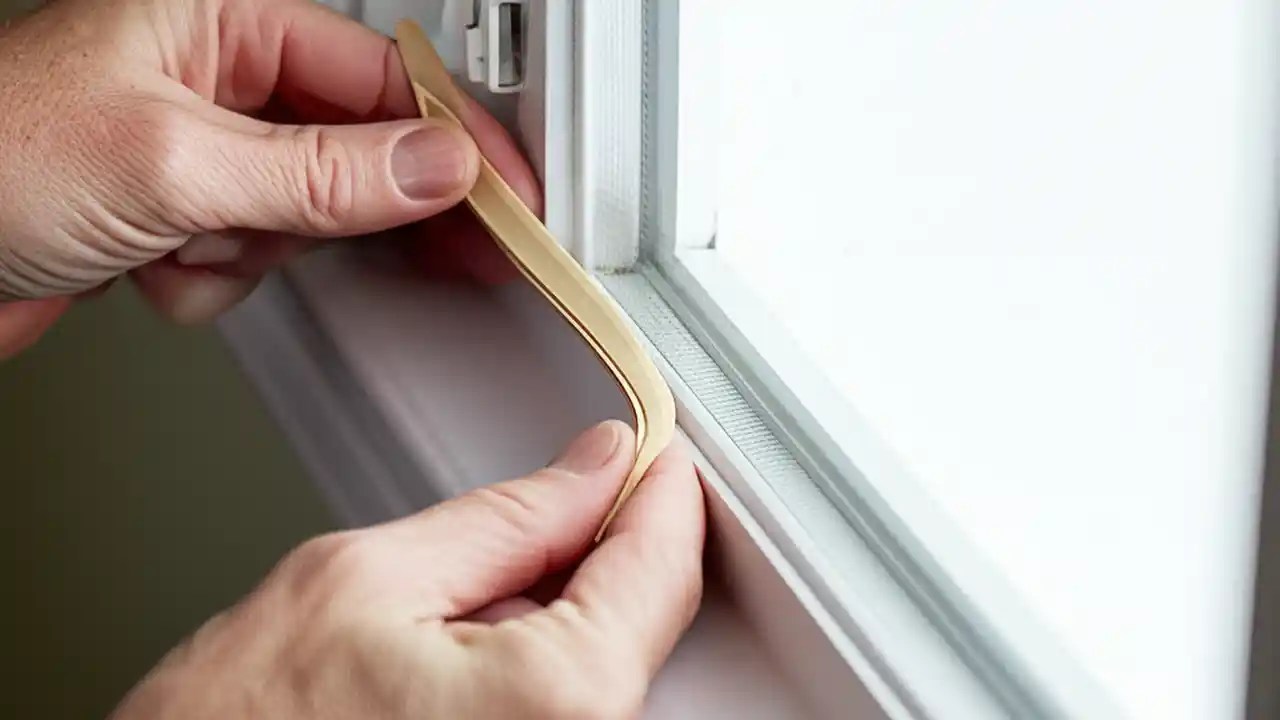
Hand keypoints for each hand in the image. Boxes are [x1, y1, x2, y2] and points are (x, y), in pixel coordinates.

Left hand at [0, 0, 538, 357]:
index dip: (456, 141)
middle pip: (357, 146)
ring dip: (251, 250)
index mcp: (223, 19)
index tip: (509, 198)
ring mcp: (205, 151)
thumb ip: (321, 172)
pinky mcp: (184, 214)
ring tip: (185, 240)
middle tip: (437, 248)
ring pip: (307, 215)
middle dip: (345, 208)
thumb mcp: (174, 161)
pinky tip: (152, 266)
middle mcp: (220, 78)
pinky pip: (253, 258)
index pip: (383, 75)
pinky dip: (212, 279)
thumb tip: (435, 166)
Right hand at [111, 422, 705, 719]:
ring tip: (483, 576)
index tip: (650, 447)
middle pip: (646, 611)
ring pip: (612, 653)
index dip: (657, 488)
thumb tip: (592, 469)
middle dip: (609, 536)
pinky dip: (547, 643)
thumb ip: (503, 517)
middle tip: (563, 485)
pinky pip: (572, 699)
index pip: (658, 565)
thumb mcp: (365, 579)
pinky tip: (480, 631)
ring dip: (574, 591)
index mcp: (554, 699)